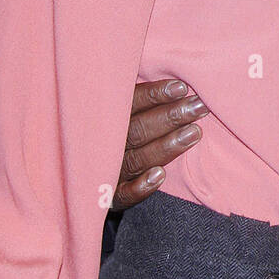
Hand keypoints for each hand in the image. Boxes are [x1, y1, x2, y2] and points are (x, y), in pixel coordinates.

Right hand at [112, 79, 207, 211]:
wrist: (79, 171)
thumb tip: (177, 81)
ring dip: (165, 146)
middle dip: (170, 117)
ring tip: (194, 133)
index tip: (181, 87)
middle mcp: (105, 143)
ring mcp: (107, 170)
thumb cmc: (115, 130)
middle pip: (138, 129)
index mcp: (106, 117)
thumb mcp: (118, 109)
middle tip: (199, 107)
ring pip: (137, 159)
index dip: (154, 94)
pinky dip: (140, 187)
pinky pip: (124, 194)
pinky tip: (160, 176)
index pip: (130, 103)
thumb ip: (137, 98)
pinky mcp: (110, 197)